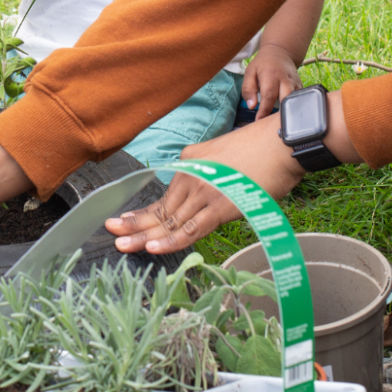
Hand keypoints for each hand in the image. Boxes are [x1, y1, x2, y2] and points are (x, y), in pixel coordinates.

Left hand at [105, 115, 307, 253]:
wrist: (280, 143)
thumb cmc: (260, 150)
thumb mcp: (221, 156)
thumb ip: (206, 170)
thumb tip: (203, 188)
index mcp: (189, 163)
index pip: (162, 197)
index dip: (142, 213)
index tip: (122, 222)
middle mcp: (190, 176)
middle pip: (160, 209)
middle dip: (134, 225)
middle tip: (111, 234)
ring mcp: (203, 191)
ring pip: (169, 221)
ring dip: (144, 236)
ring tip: (122, 247)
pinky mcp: (219, 206)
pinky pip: (191, 229)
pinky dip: (171, 241)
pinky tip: (153, 248)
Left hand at [241, 42, 303, 118]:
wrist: (280, 53)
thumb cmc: (262, 65)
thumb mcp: (250, 72)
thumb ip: (248, 89)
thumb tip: (252, 106)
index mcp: (271, 76)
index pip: (268, 96)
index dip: (264, 111)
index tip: (259, 121)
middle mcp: (285, 80)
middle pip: (286, 100)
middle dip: (280, 114)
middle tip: (273, 127)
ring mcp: (296, 84)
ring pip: (295, 102)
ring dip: (289, 113)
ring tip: (282, 125)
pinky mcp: (301, 87)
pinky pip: (300, 100)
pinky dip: (295, 109)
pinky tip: (289, 118)